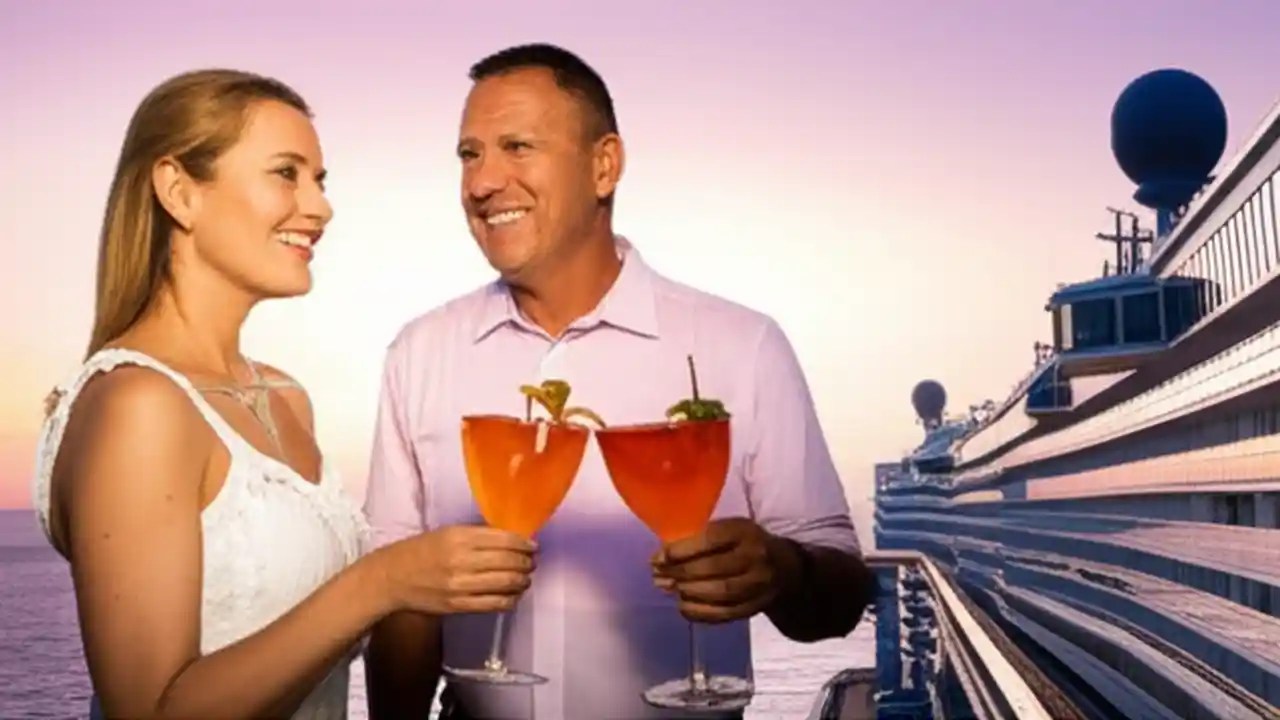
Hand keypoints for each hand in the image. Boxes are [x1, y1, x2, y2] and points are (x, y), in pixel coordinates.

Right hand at [374, 525, 536, 614]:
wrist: (392, 577)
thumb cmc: (421, 551)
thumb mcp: (448, 533)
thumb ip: (478, 536)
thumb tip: (511, 539)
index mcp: (459, 537)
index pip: (505, 539)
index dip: (524, 544)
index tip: (532, 546)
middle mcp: (462, 560)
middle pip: (510, 562)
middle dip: (527, 563)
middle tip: (531, 562)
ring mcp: (461, 585)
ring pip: (507, 583)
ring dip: (523, 581)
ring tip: (525, 578)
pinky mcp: (459, 605)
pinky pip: (495, 604)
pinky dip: (511, 599)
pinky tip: (513, 595)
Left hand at [651, 517, 795, 623]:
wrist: (786, 569)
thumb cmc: (745, 543)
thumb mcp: (729, 530)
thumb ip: (699, 539)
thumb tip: (661, 558)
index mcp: (745, 531)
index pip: (711, 539)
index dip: (682, 550)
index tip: (657, 557)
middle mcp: (755, 557)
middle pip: (714, 568)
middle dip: (681, 574)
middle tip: (658, 577)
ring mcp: (759, 584)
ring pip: (721, 592)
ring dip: (689, 593)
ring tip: (670, 589)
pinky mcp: (756, 606)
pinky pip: (726, 613)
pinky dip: (701, 612)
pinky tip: (683, 606)